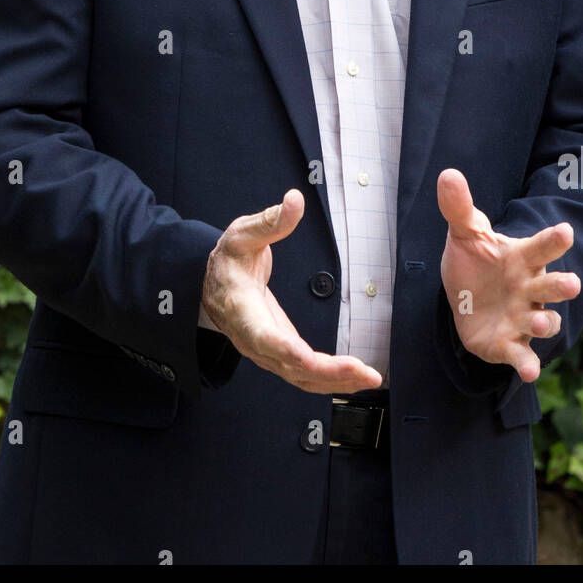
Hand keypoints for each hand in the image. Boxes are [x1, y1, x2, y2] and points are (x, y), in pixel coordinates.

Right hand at [201, 188, 382, 393]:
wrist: (213, 286)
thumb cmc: (227, 261)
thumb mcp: (241, 234)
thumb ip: (270, 221)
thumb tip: (294, 200)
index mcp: (242, 310)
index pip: (263, 336)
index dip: (285, 350)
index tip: (308, 358)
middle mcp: (254, 340)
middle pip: (290, 366)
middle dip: (327, 372)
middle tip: (363, 372)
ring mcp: (268, 352)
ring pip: (301, 378)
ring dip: (336, 382)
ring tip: (369, 377)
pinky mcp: (282, 355)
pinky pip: (305, 375)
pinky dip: (331, 380)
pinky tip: (355, 378)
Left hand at [438, 168, 580, 382]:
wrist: (465, 296)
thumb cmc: (475, 261)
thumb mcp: (464, 232)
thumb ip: (459, 207)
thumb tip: (447, 174)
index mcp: (522, 258)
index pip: (542, 246)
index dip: (554, 240)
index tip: (565, 231)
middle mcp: (530, 288)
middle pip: (552, 286)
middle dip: (562, 285)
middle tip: (572, 283)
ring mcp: (523, 317)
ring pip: (544, 322)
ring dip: (544, 324)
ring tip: (537, 322)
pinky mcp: (510, 344)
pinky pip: (523, 355)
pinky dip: (527, 363)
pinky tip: (529, 371)